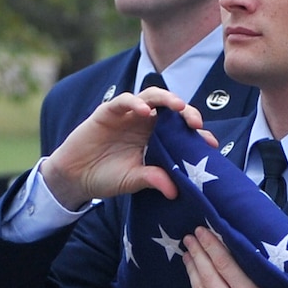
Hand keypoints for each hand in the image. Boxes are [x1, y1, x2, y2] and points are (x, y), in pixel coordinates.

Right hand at [42, 88, 217, 209]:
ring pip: (152, 97)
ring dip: (167, 99)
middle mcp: (146, 122)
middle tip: (196, 124)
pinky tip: (144, 112)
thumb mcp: (133, 180)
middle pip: (172, 109)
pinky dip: (135, 103)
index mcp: (157, 137)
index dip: (198, 134)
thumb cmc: (107, 176)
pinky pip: (124, 101)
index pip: (182, 130)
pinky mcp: (108, 111)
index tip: (211, 144)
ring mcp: (128, 114)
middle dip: (188, 112)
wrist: (76, 177)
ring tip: (178, 107)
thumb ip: (154, 179)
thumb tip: (175, 191)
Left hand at [181, 227, 287, 287]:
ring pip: (201, 287)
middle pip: (209, 272)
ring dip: (193, 266)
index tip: (204, 229)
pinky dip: (196, 284)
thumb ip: (275, 272)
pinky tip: (194, 273)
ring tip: (188, 250)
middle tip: (191, 234)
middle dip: (199, 251)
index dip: (212, 245)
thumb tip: (265, 246)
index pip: (226, 263)